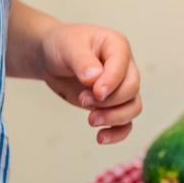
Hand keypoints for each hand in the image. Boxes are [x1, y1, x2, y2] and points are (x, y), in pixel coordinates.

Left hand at [39, 23, 142, 144]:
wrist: (50, 57)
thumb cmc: (62, 45)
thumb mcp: (68, 47)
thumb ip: (82, 61)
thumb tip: (95, 78)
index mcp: (117, 46)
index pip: (123, 67)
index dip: (111, 83)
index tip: (95, 92)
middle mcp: (124, 67)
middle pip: (131, 90)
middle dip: (109, 101)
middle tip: (83, 100)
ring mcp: (120, 87)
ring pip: (133, 108)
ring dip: (114, 118)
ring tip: (91, 120)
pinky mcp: (112, 105)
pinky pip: (125, 123)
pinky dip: (117, 133)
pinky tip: (100, 138)